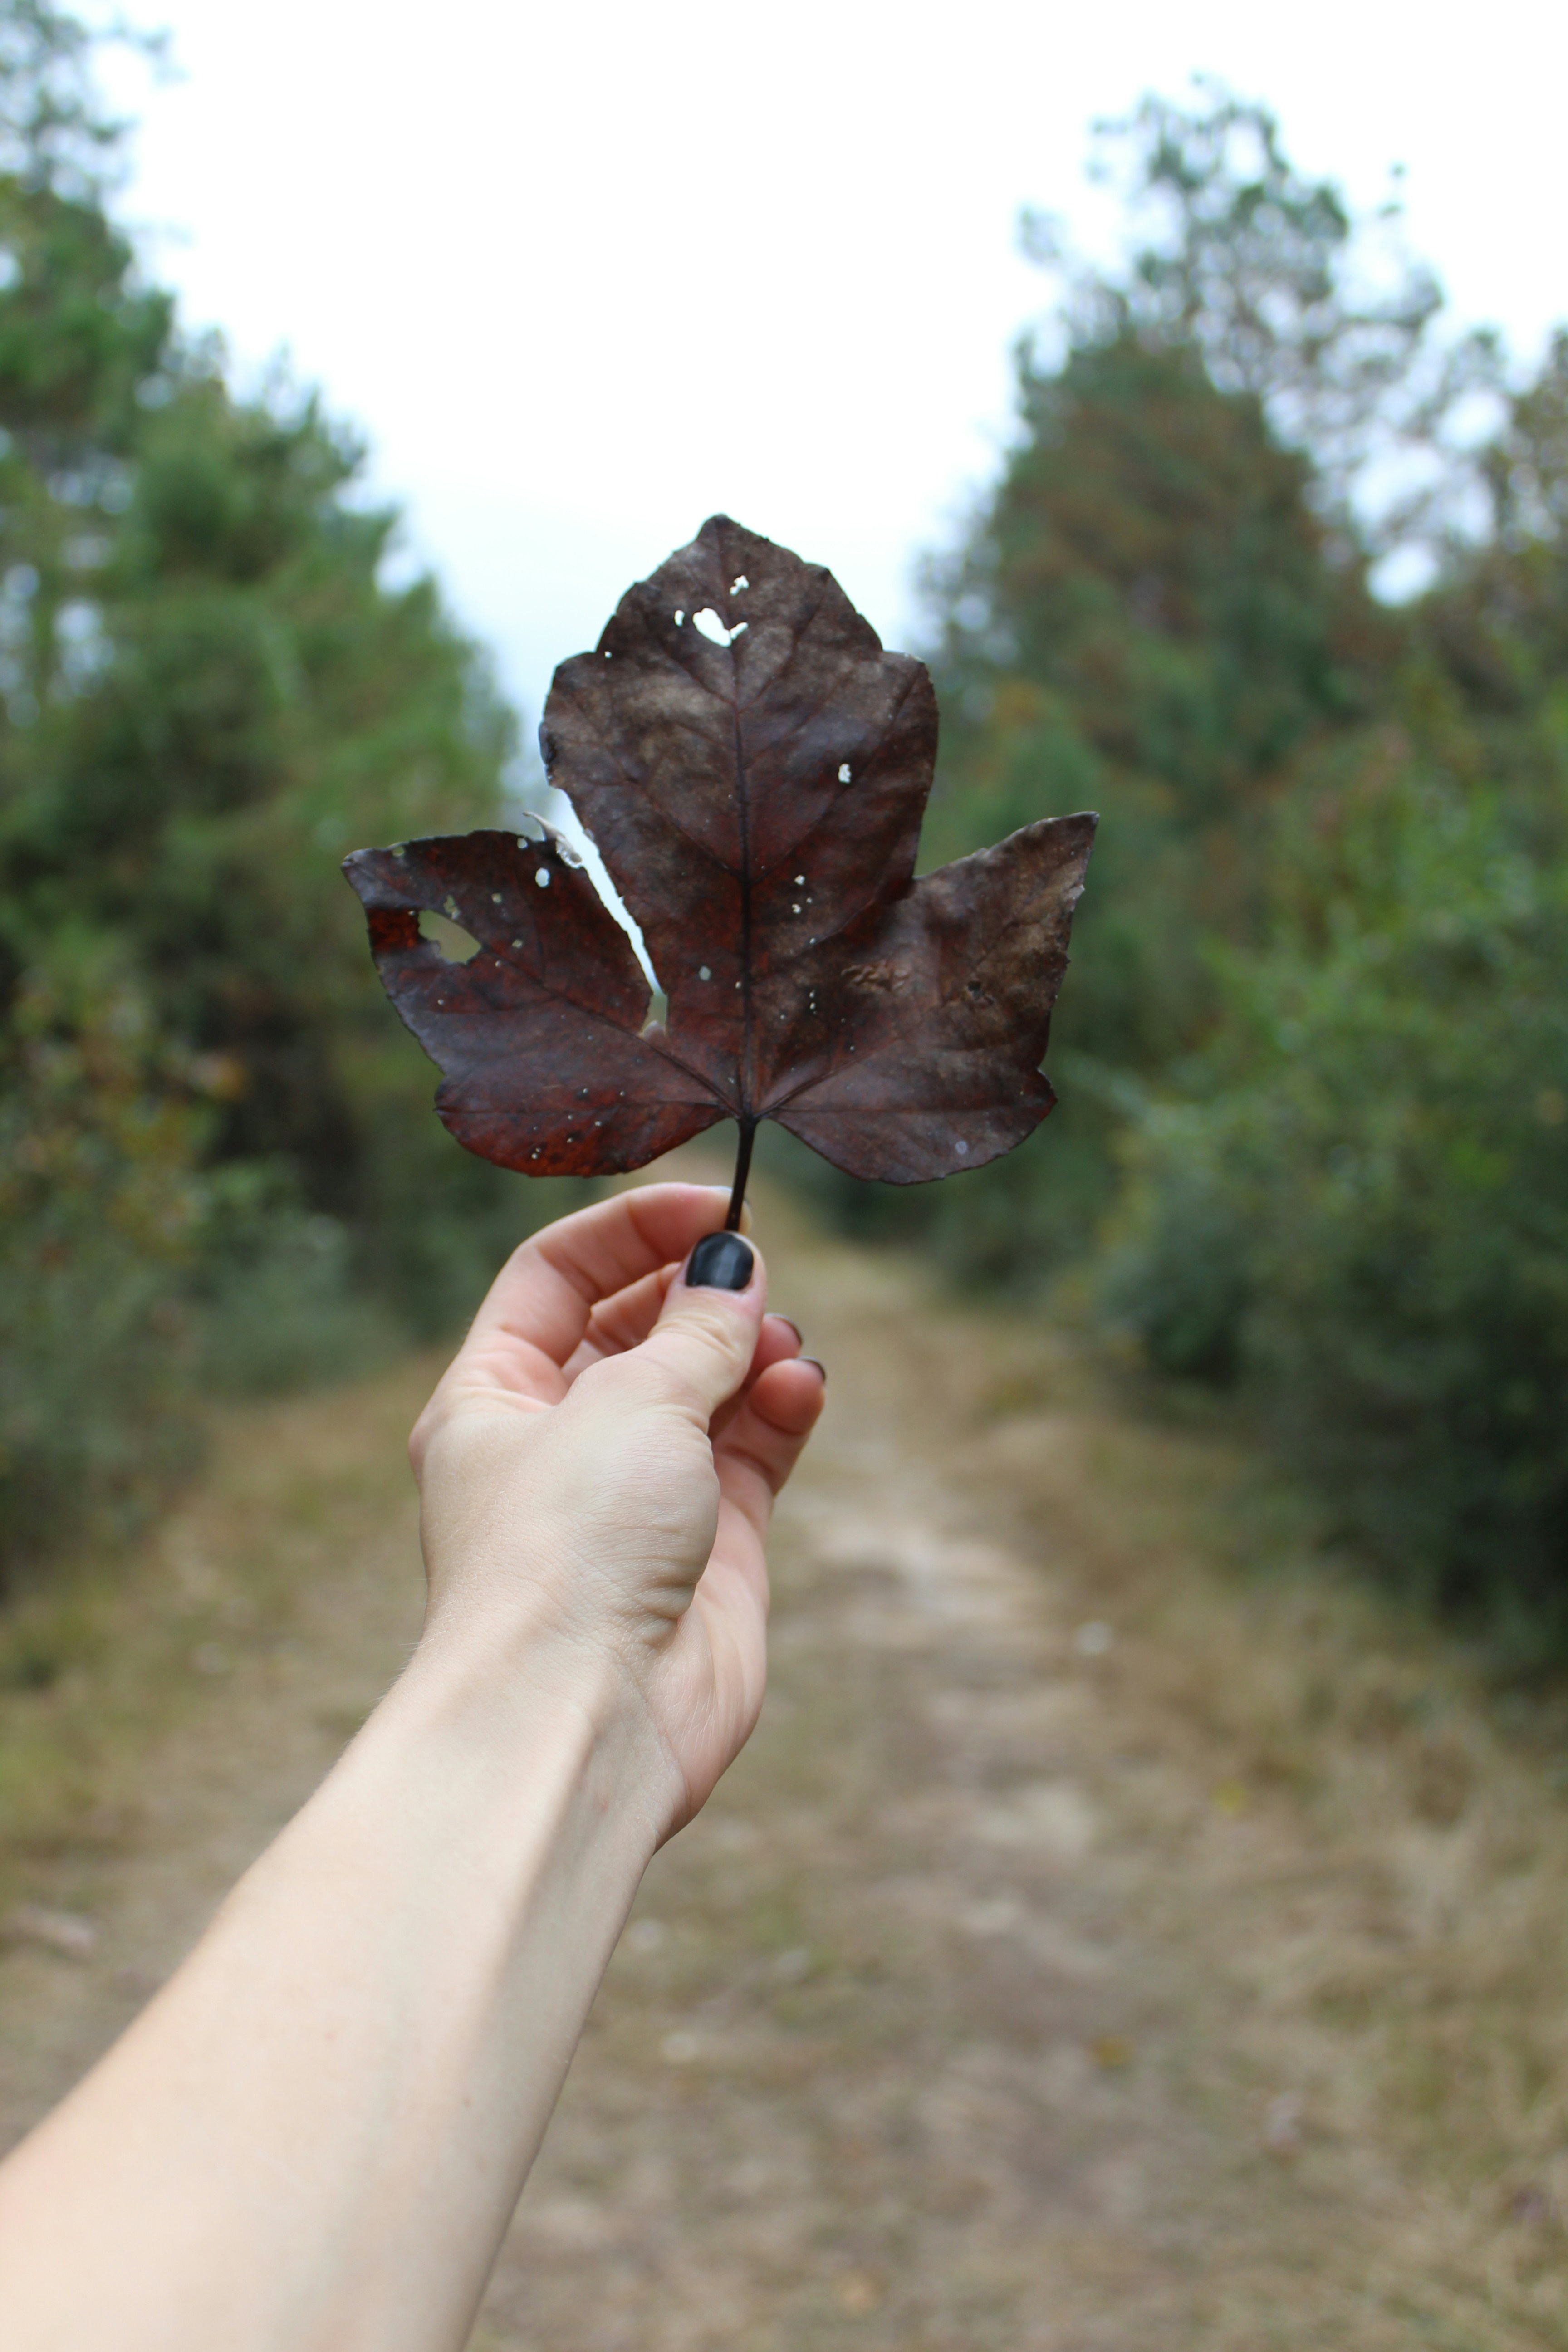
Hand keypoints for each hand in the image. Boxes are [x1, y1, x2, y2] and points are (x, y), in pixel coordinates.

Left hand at [409, 1183, 824, 1833]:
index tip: (712, 1200)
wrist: (586, 1717)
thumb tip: (733, 1273)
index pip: (554, 1275)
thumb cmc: (566, 1551)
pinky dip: (780, 1408)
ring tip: (779, 1341)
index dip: (629, 1228)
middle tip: (755, 1269)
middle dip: (696, 1290)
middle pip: (633, 1327)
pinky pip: (752, 1449)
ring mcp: (636, 1497)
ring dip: (747, 1348)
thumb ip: (692, 1330)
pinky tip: (800, 1384)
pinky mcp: (709, 1547)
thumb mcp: (627, 1403)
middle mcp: (559, 1443)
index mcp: (492, 1398)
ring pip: (703, 1387)